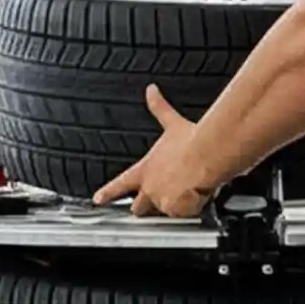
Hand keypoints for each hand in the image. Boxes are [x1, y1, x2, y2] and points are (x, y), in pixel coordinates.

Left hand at [92, 85, 219, 216]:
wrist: (206, 155)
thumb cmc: (191, 141)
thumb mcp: (171, 123)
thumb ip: (159, 107)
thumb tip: (152, 89)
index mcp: (146, 169)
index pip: (120, 184)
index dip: (108, 192)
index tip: (98, 199)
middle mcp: (150, 187)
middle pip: (139, 207)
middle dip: (141, 208)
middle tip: (146, 208)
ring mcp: (163, 201)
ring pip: (164, 211)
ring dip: (174, 205)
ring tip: (188, 193)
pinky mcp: (177, 210)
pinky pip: (184, 214)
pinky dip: (191, 207)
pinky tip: (199, 195)